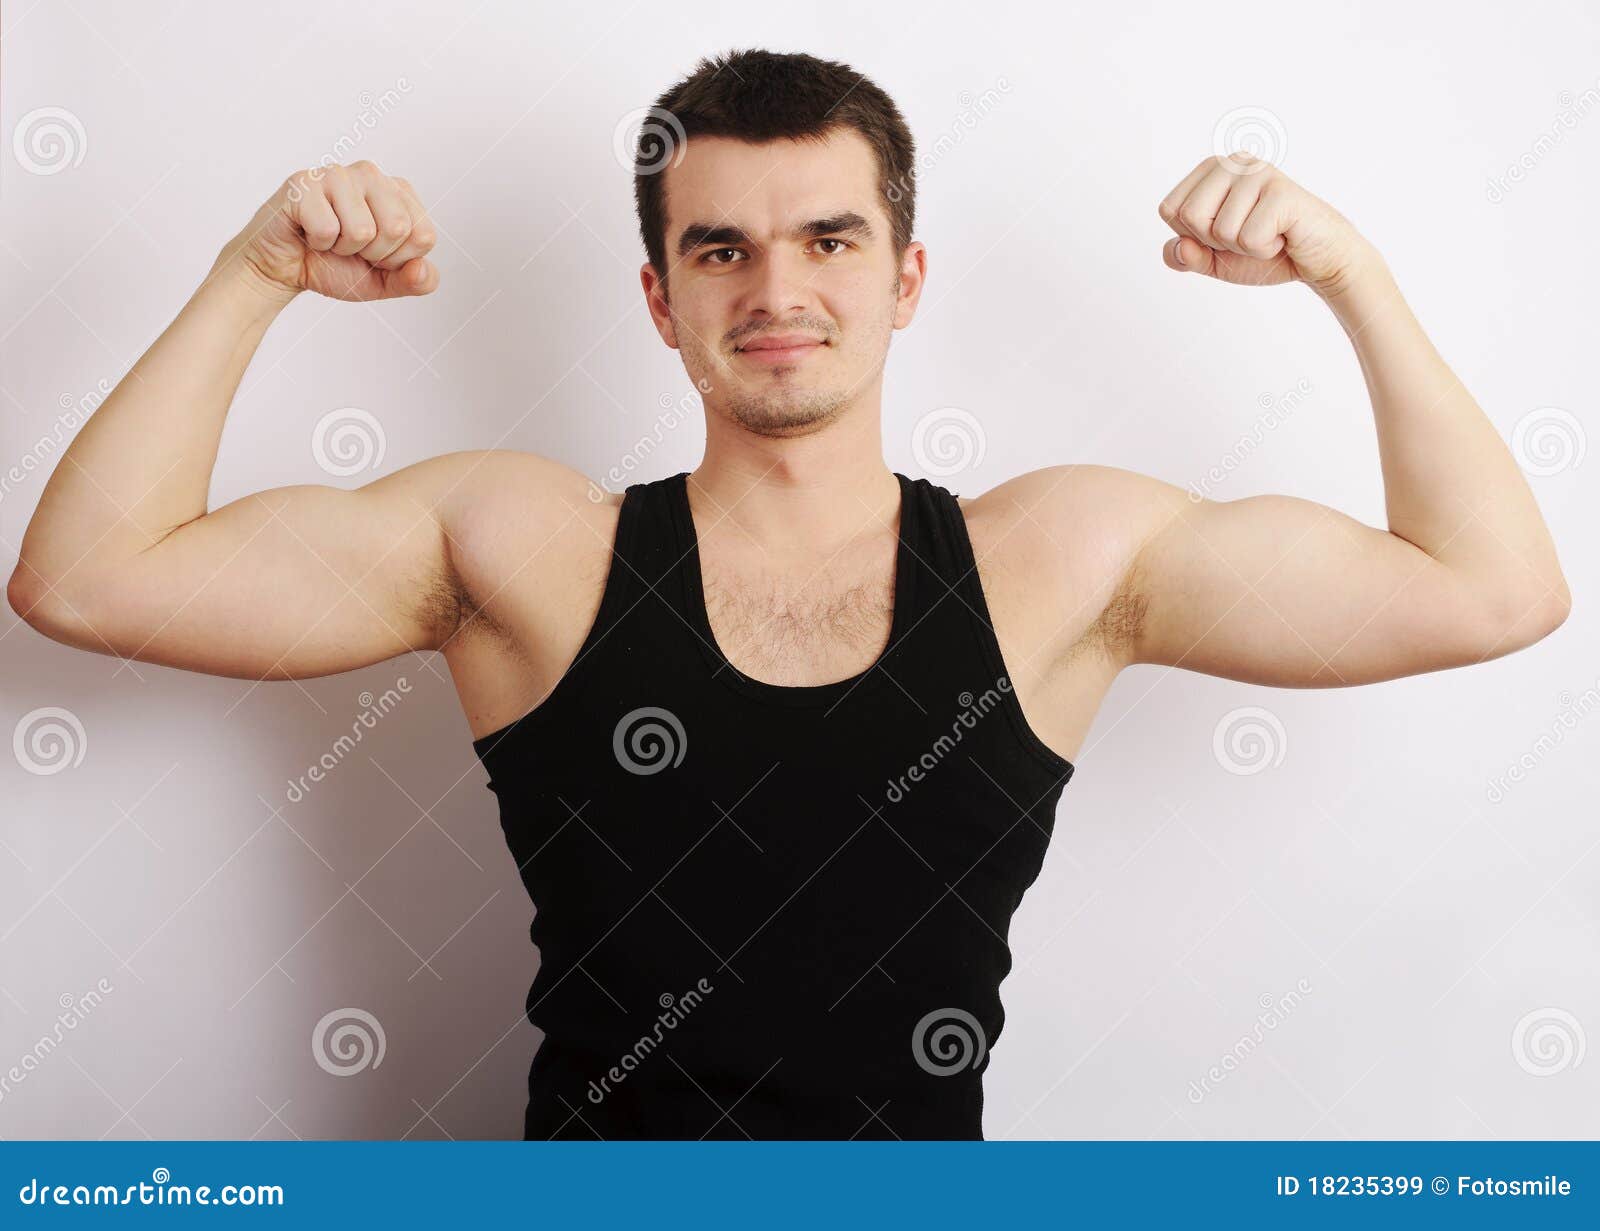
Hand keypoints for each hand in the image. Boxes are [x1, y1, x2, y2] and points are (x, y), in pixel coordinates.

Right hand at [215, 160, 438, 303]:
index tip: (375, 254)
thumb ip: (415, 281)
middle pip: (398, 228)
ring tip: (329, 238)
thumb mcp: (384, 281)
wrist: (285, 269)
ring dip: (343, 248)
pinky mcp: (304, 183)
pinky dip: (317, 243)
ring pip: (363, 230)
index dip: (398, 259)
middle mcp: (372, 174)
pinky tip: (308, 232)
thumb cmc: (335, 266)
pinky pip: (327, 229)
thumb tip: (422, 271)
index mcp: (398, 193)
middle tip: (349, 246)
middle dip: (373, 254)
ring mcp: (338, 173)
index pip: (424, 235)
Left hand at [1157, 153, 1377, 297]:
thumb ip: (1185, 256)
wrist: (1315, 259)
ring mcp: (1259, 172)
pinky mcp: (1281, 190)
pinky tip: (1282, 236)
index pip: (1169, 209)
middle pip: (1189, 216)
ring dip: (1243, 247)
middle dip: (1215, 241)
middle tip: (1246, 234)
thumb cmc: (1264, 251)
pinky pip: (1249, 238)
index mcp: (1211, 170)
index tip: (1223, 232)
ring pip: (1220, 230)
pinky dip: (1263, 250)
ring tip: (1268, 233)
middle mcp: (1234, 162)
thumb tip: (1178, 247)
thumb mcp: (1213, 260)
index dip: (1192, 235)